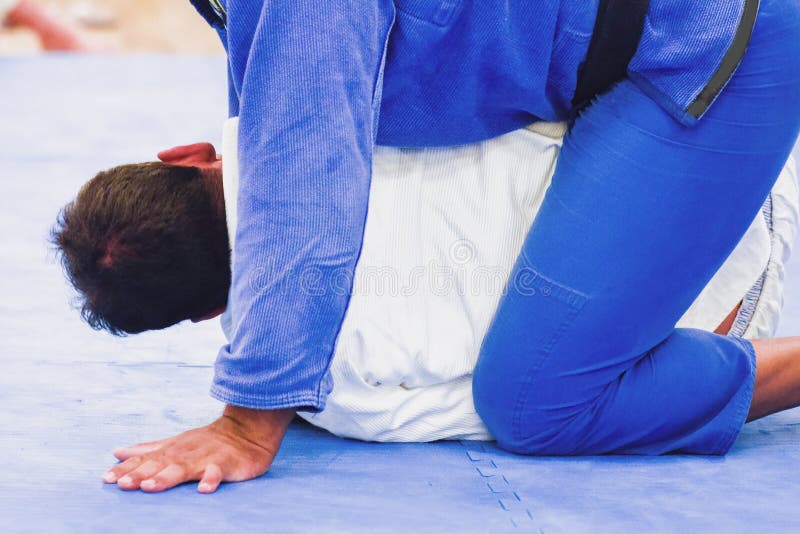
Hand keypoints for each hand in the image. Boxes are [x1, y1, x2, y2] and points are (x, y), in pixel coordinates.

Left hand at [102, 405, 294, 492]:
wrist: (246, 431)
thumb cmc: (206, 442)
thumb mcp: (173, 443)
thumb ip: (146, 449)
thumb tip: (116, 451)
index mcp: (171, 450)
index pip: (144, 459)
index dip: (125, 469)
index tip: (106, 479)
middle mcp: (184, 453)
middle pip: (159, 464)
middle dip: (140, 474)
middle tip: (122, 484)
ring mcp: (205, 458)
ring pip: (184, 468)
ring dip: (167, 477)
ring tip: (150, 487)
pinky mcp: (226, 464)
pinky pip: (218, 472)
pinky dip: (211, 479)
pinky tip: (204, 489)